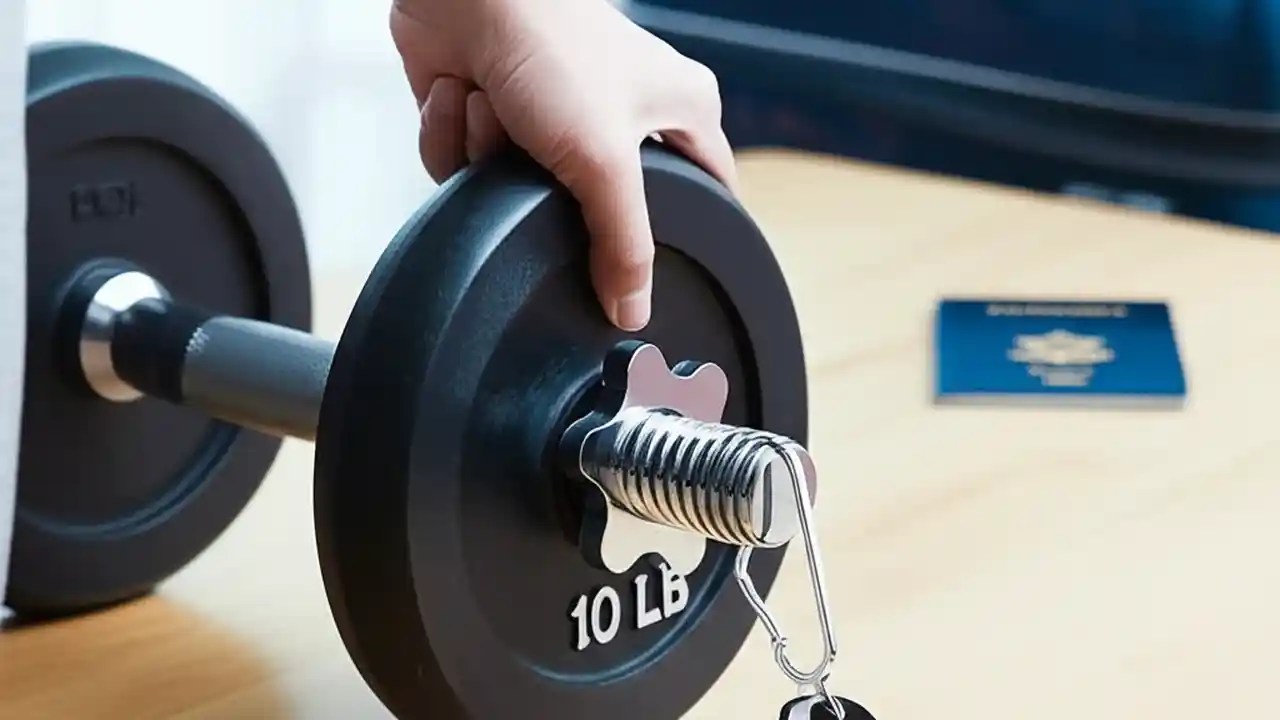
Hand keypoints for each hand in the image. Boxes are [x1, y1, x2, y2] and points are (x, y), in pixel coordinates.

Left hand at [390, 0, 737, 330]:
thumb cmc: (552, 44)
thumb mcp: (605, 162)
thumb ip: (624, 245)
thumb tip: (632, 310)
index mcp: (678, 108)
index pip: (709, 190)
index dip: (691, 231)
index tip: (659, 270)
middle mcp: (621, 110)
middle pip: (599, 206)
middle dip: (556, 195)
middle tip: (552, 174)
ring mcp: (553, 112)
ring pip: (523, 189)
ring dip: (495, 154)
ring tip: (500, 107)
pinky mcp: (493, 111)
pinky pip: (471, 164)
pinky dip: (457, 135)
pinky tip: (463, 94)